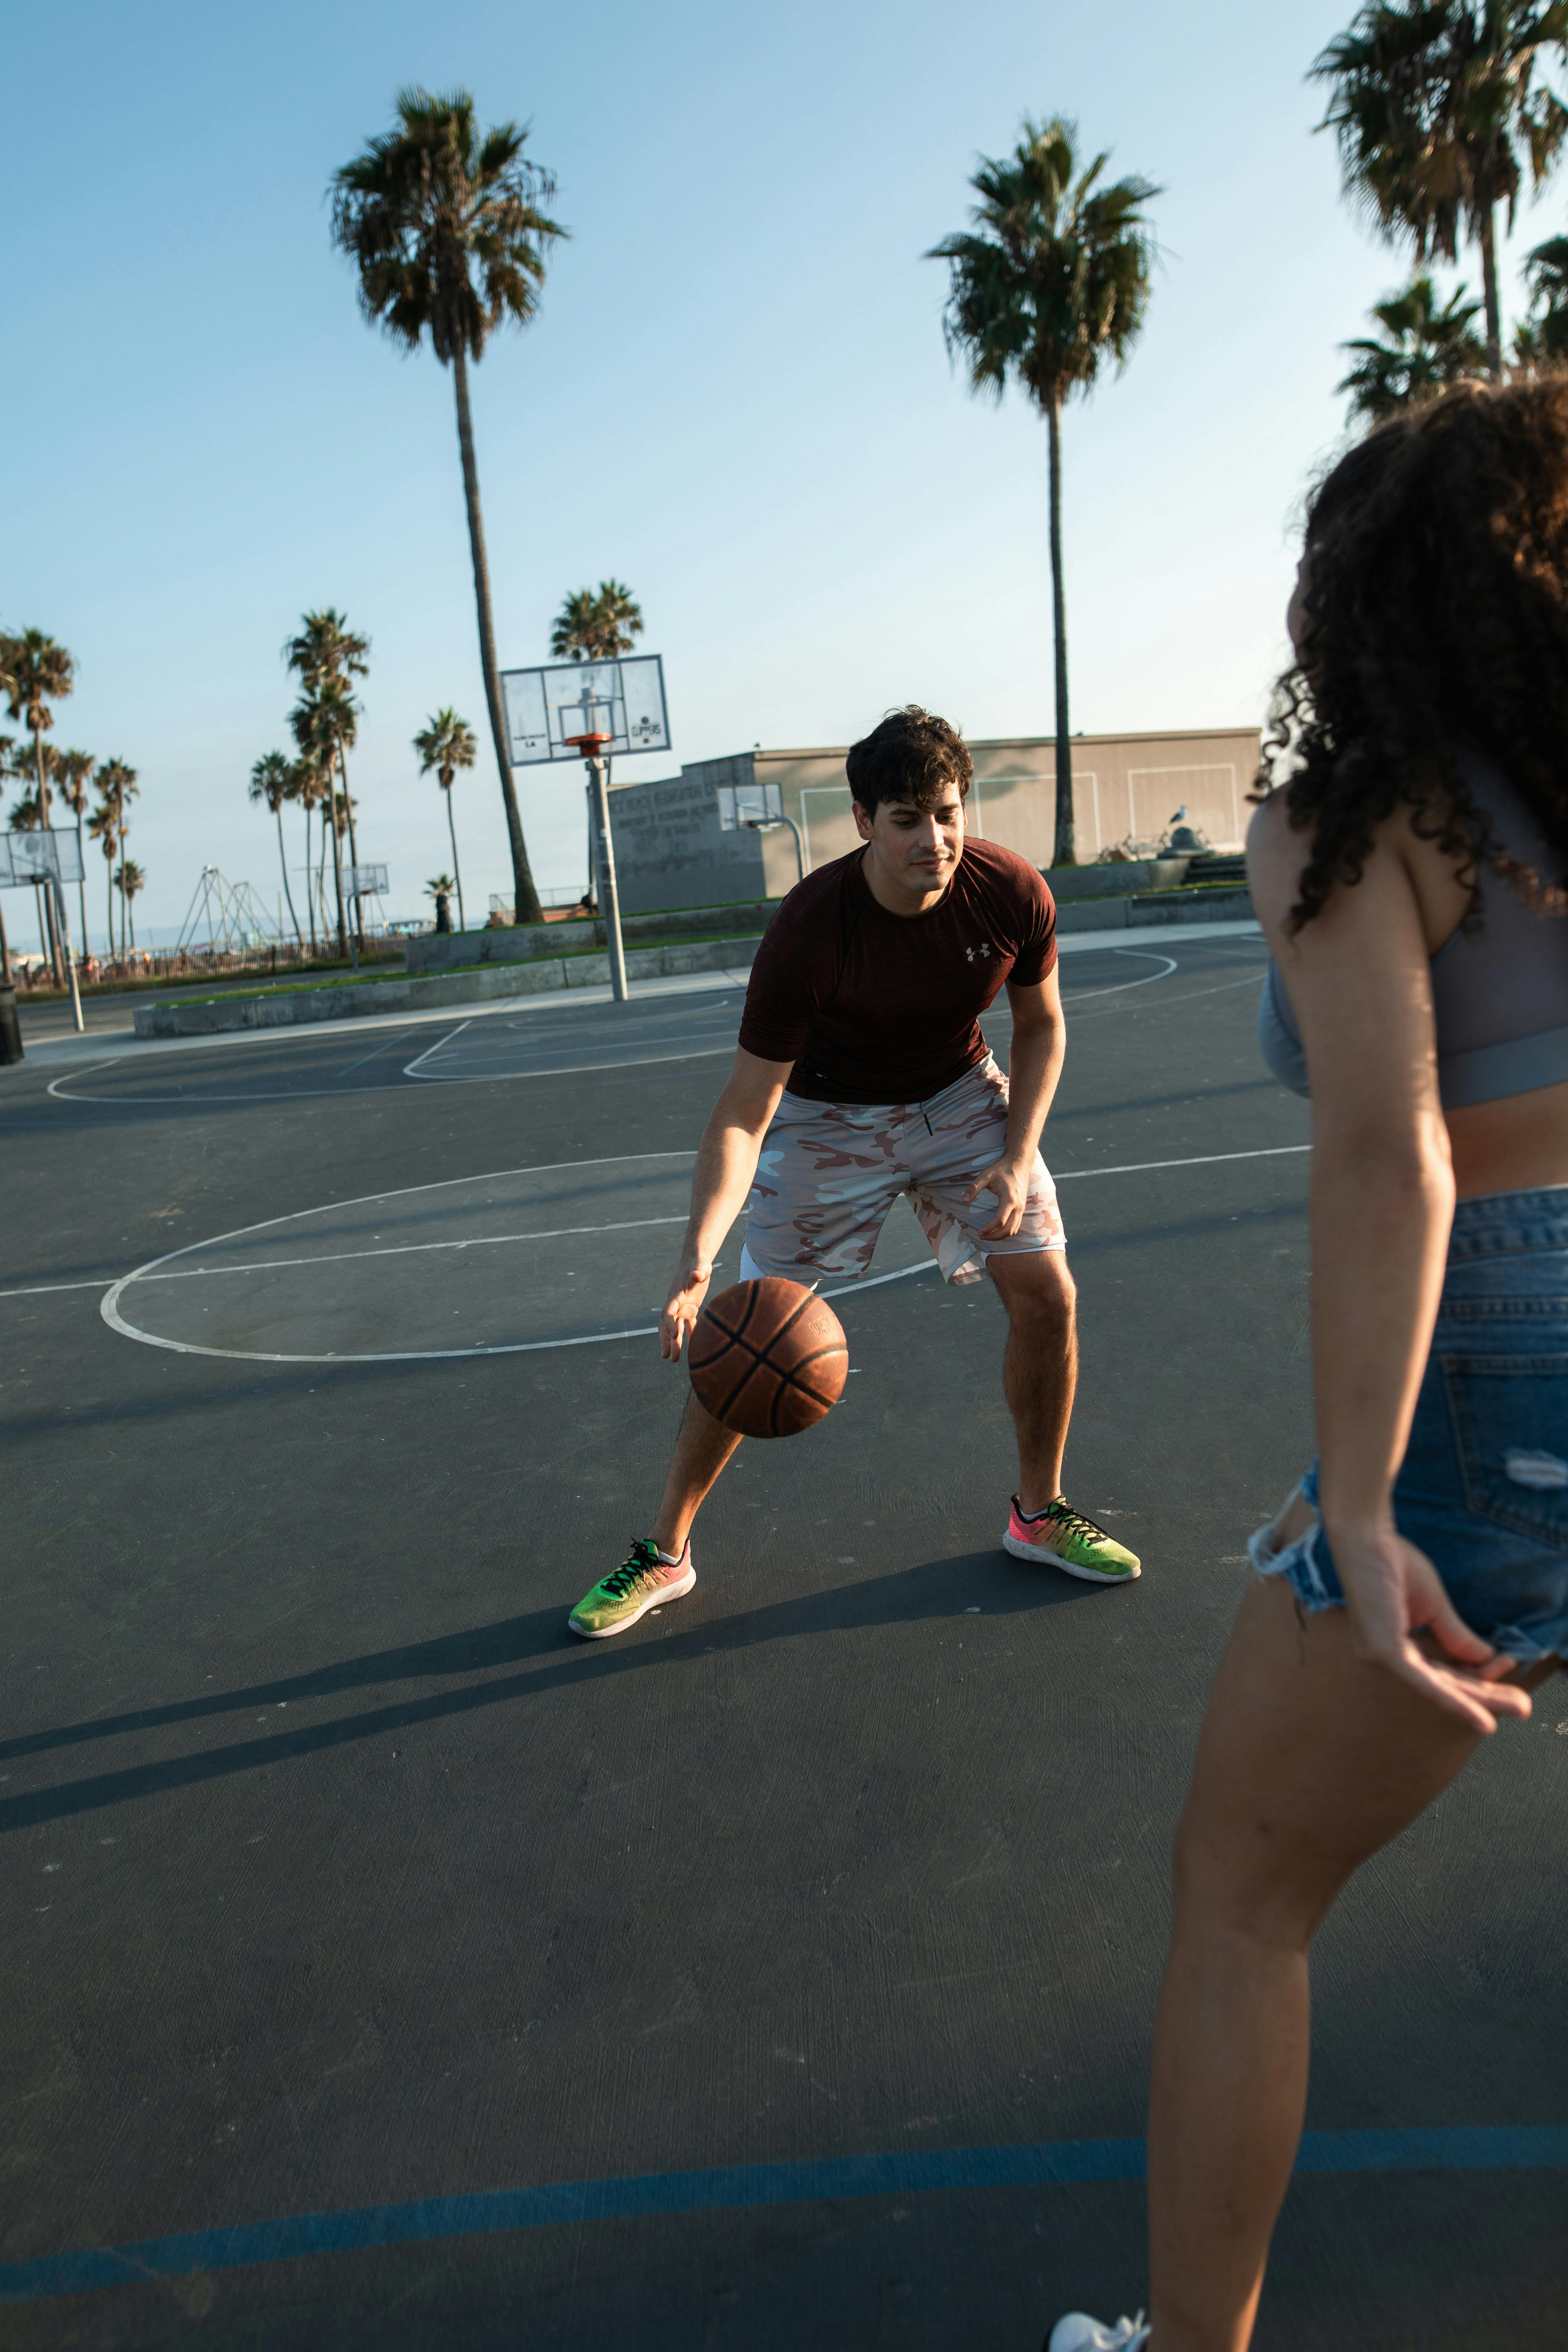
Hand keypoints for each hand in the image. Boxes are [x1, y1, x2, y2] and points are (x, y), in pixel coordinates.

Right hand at [659, 1257, 712, 1362]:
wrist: (697, 1260)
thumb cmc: (699, 1262)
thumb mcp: (701, 1266)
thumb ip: (698, 1271)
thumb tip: (696, 1275)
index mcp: (676, 1294)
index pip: (669, 1311)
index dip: (669, 1324)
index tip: (673, 1336)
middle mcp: (676, 1303)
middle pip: (668, 1325)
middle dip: (666, 1341)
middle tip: (666, 1357)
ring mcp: (682, 1306)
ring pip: (676, 1328)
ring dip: (675, 1343)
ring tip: (674, 1360)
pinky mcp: (690, 1308)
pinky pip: (688, 1325)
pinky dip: (689, 1335)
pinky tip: (693, 1348)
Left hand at [963, 1155, 1031, 1240]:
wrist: (1019, 1163)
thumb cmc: (1002, 1169)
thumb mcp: (986, 1175)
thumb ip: (974, 1187)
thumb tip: (964, 1200)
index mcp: (1009, 1199)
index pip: (1000, 1221)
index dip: (989, 1229)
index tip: (978, 1232)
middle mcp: (1018, 1206)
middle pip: (1009, 1230)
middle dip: (994, 1237)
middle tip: (981, 1236)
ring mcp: (1022, 1208)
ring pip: (1014, 1230)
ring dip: (1001, 1236)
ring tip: (987, 1236)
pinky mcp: (1022, 1208)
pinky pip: (1017, 1225)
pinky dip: (1007, 1231)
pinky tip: (996, 1231)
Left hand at [1328, 1522, 1532, 1734]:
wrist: (1367, 1540)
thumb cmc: (1393, 1565)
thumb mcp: (1435, 1607)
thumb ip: (1457, 1636)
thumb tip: (1486, 1659)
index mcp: (1393, 1647)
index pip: (1443, 1670)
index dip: (1478, 1672)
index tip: (1508, 1664)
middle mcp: (1385, 1658)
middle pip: (1446, 1683)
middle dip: (1486, 1694)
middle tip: (1522, 1705)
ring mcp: (1383, 1658)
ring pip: (1443, 1687)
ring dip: (1482, 1700)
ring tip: (1517, 1708)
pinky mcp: (1386, 1653)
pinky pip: (1428, 1684)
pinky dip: (1457, 1702)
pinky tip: (1482, 1718)